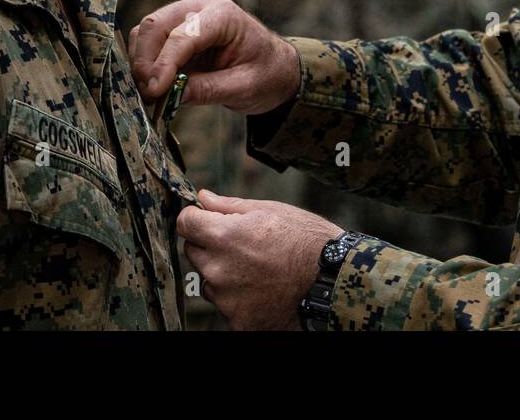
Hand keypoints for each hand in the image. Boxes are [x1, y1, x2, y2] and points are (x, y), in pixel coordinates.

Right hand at [128, 0, 299, 115]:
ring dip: (142, 62)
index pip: (184, 35)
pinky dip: (146, 63)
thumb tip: (169, 94)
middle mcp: (200, 7)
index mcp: (224, 15)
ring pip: (146, 31)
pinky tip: (154, 86)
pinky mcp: (175, 29)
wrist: (274, 68)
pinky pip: (149, 41)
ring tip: (151, 94)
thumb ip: (208, 90)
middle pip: (156, 26)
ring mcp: (185, 14)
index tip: (154, 90)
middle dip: (146, 62)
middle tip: (147, 95)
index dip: (164, 63)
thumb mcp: (244, 87)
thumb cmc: (266, 74)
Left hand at [178, 190, 343, 330]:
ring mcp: (226, 299)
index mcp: (222, 236)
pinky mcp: (237, 321)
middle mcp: (217, 269)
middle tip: (244, 245)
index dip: (196, 218)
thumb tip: (202, 197)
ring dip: (224, 274)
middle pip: (194, 252)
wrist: (333, 281)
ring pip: (209, 281)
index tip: (207, 218)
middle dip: (211, 246)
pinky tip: (264, 289)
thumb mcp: (270, 211)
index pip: (185, 223)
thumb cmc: (306, 240)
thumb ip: (229, 206)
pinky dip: (240, 298)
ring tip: (259, 269)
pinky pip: (227, 305)